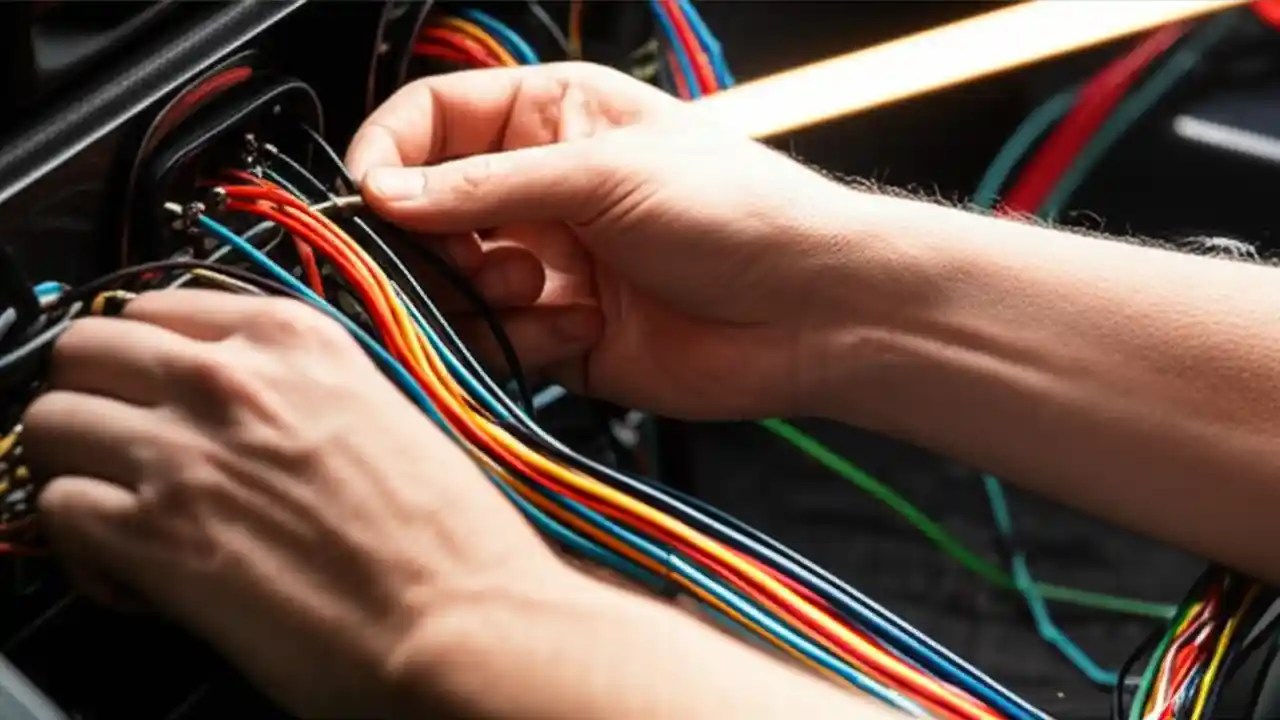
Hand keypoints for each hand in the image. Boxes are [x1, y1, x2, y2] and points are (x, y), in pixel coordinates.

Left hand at [22, 290, 569, 717]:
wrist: (463, 619)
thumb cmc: (447, 536)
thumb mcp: (384, 411)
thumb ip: (299, 389)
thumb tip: (240, 409)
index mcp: (294, 339)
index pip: (152, 309)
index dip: (144, 360)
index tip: (153, 394)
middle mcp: (229, 378)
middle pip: (84, 351)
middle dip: (94, 401)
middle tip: (122, 449)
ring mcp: (184, 450)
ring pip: (50, 423)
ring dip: (77, 467)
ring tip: (123, 513)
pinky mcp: (155, 535)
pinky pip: (55, 510)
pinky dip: (79, 545)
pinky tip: (133, 570)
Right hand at [347, 62, 865, 419]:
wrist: (811, 313)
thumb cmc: (741, 214)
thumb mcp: (605, 174)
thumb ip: (488, 186)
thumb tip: (388, 192)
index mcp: (553, 119)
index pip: (434, 120)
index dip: (391, 153)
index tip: (372, 194)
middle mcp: (542, 190)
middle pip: (430, 210)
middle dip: (439, 239)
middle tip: (470, 254)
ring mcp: (550, 264)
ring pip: (454, 283)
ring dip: (487, 293)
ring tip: (544, 290)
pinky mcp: (560, 333)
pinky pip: (497, 341)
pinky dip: (526, 338)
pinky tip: (586, 326)